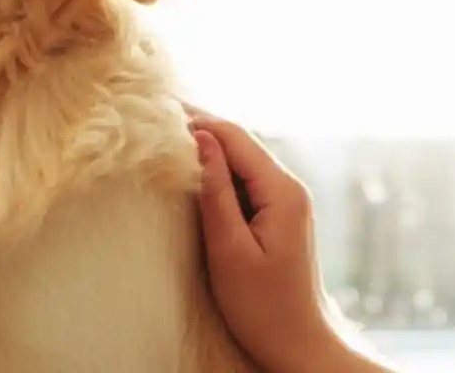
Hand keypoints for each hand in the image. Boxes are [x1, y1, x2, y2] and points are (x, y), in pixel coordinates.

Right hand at [184, 104, 383, 372]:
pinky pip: (246, 180)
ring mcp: (287, 201)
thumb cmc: (263, 307)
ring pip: (243, 159)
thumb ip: (216, 193)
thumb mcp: (230, 250)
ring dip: (209, 148)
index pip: (236, 138)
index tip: (158, 110)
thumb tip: (201, 140)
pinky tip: (194, 172)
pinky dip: (220, 172)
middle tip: (156, 117)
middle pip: (241, 142)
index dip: (198, 120)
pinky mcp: (279, 215)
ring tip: (167, 138)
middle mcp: (290, 188)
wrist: (299, 343)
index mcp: (283, 192)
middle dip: (202, 128)